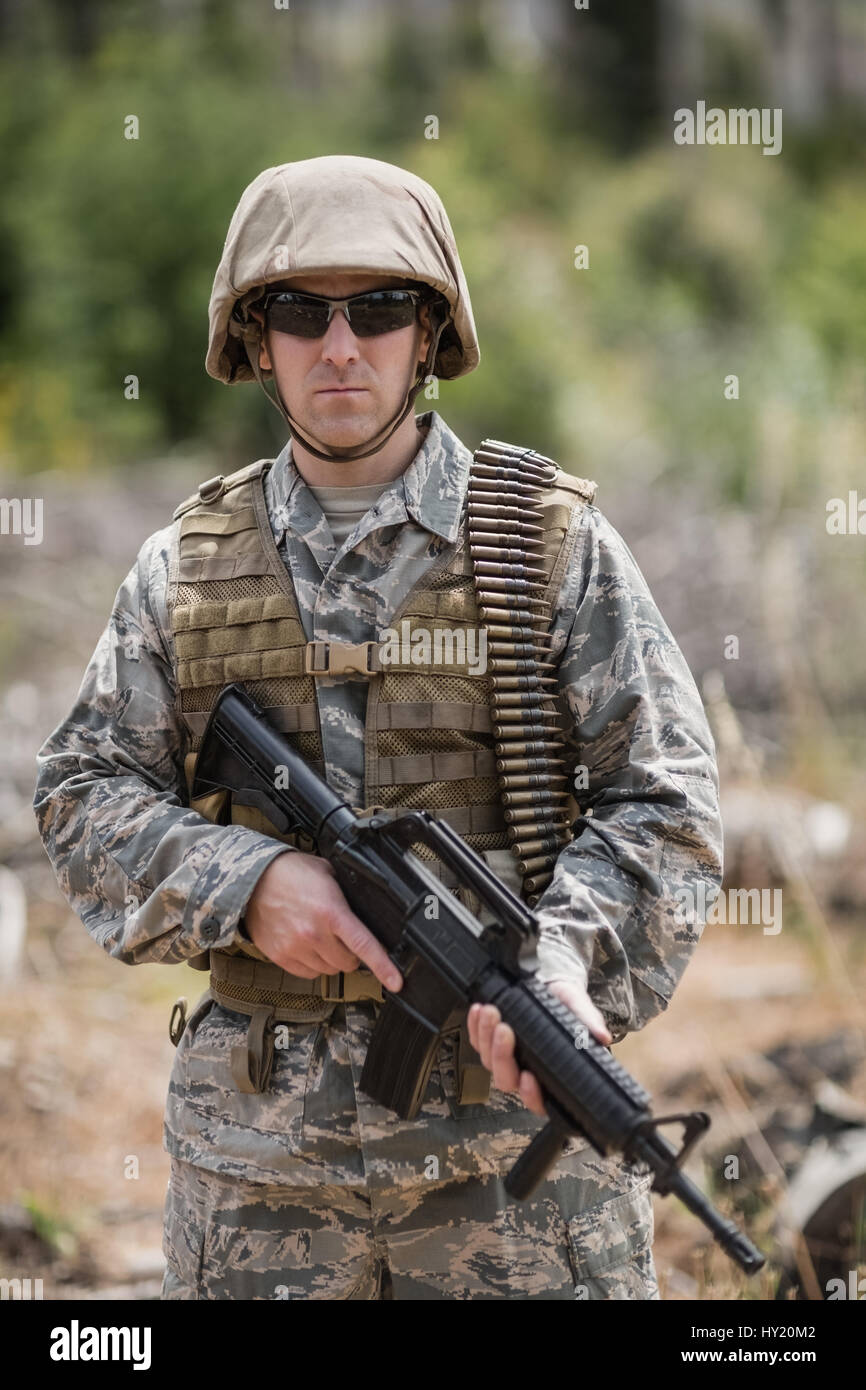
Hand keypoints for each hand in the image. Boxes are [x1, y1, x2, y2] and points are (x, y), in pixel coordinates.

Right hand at [243, 852, 402, 991]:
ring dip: (331, 959)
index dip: (384, 966)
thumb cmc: (291, 873)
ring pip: (328, 970)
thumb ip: (346, 896)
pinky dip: (313, 964)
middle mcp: (314, 934)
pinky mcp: (281, 956)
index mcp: (331, 912)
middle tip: (342, 937)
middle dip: (351, 953)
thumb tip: (365, 911)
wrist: (253, 879)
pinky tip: (307, 946)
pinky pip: (308, 973)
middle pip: (348, 963)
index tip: (396, 981)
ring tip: (321, 937)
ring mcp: (296, 948)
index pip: (364, 945)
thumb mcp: (328, 874)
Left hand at [467, 978, 611, 1117]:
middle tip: (505, 1030)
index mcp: (548, 1072)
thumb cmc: (566, 1004)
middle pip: (506, 1079)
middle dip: (502, 1055)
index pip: (538, 1099)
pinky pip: (477, 1040)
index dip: (532, 1095)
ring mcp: (506, 1056)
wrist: (551, 985)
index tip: (529, 1077)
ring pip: (488, 1060)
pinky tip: (479, 1011)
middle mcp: (525, 1069)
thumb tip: (601, 1036)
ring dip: (486, 1036)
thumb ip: (588, 1022)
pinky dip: (475, 1026)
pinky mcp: (490, 1040)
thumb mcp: (579, 1007)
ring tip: (491, 1012)